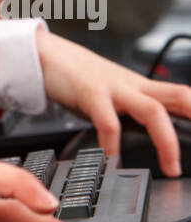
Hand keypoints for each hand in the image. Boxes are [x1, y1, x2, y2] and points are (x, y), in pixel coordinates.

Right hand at [37, 30, 190, 175]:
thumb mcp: (113, 95)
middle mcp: (133, 85)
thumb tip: (146, 141)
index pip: (182, 97)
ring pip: (153, 110)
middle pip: (180, 96)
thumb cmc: (77, 78)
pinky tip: (111, 159)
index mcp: (141, 87)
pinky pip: (108, 121)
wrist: (45, 53)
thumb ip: (130, 114)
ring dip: (167, 141)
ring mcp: (113, 88)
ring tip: (170, 167)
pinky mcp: (90, 92)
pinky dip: (113, 143)